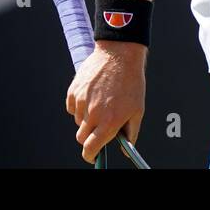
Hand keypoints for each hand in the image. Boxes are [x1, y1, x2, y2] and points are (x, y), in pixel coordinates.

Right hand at [66, 41, 146, 163]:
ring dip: (86, 118)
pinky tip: (92, 94)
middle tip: (98, 128)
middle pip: (81, 137)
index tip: (92, 155)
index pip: (91, 148)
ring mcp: (82, 102)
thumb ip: (131, 133)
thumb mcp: (137, 109)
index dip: (90, 155)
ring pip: (78, 121)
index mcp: (109, 122)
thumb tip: (126, 151)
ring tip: (100, 102)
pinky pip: (72, 107)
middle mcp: (93, 114)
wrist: (120, 54)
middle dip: (88, 137)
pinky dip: (79, 105)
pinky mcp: (74, 91)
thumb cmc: (131, 82)